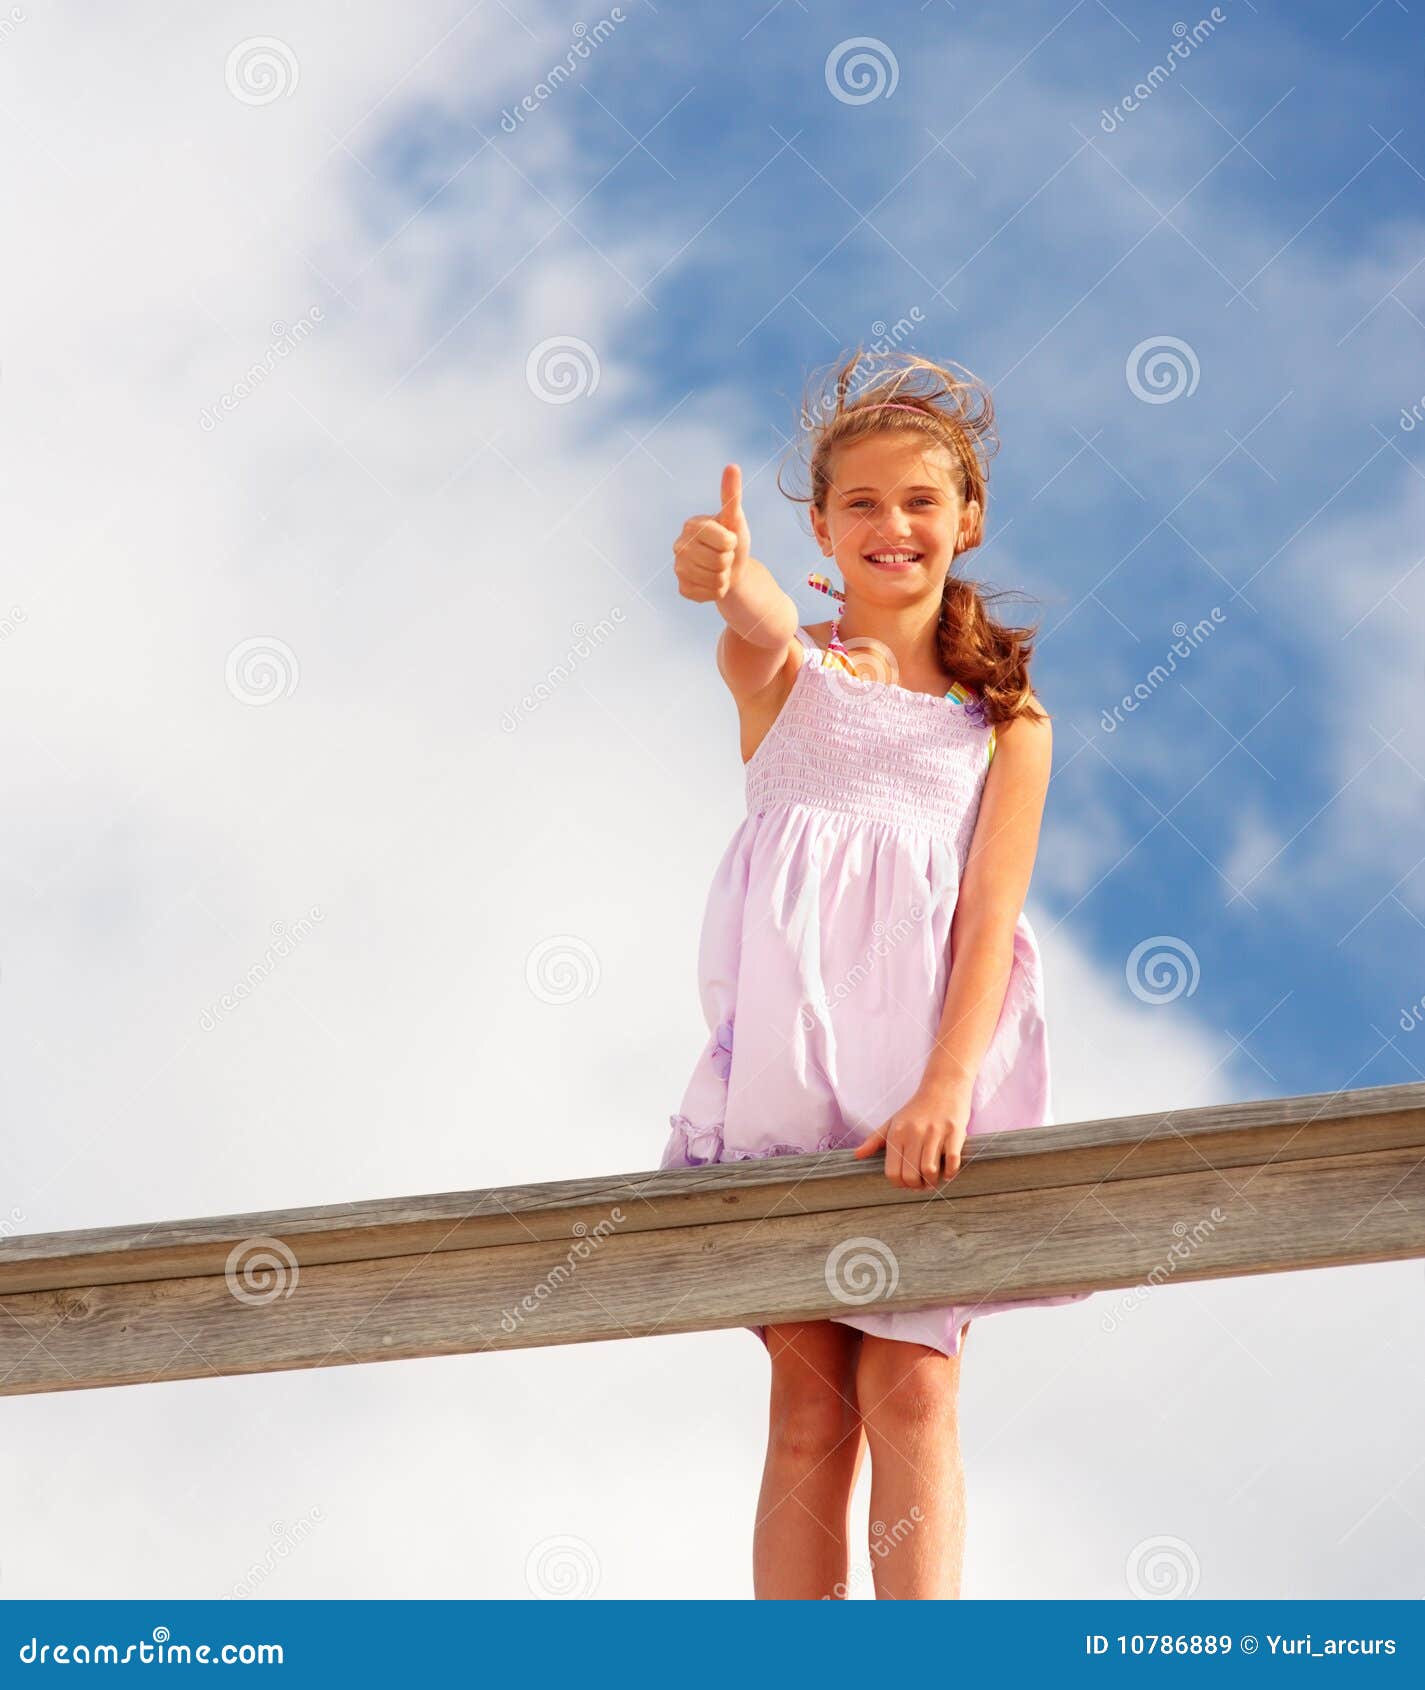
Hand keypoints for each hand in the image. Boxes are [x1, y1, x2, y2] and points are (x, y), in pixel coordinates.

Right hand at [673, 463, 751, 603]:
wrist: (732, 570)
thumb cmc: (734, 541)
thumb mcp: (735, 518)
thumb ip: (732, 494)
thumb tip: (732, 466)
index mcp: (691, 525)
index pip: (724, 541)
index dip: (732, 543)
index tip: (729, 540)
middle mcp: (679, 545)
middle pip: (719, 561)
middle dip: (728, 561)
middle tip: (725, 556)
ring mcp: (679, 568)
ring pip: (715, 579)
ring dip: (724, 577)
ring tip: (720, 569)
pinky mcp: (683, 589)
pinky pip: (708, 594)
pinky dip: (717, 591)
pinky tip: (713, 582)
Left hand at [852, 1082, 971, 1189]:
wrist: (944, 1086)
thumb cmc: (917, 1108)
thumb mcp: (893, 1121)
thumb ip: (875, 1140)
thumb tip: (857, 1155)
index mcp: (897, 1133)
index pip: (892, 1172)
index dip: (900, 1184)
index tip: (907, 1184)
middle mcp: (914, 1133)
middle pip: (911, 1175)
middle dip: (916, 1187)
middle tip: (921, 1185)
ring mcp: (935, 1133)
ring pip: (930, 1171)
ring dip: (932, 1182)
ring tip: (933, 1179)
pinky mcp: (954, 1132)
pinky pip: (952, 1162)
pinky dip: (950, 1173)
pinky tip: (947, 1171)